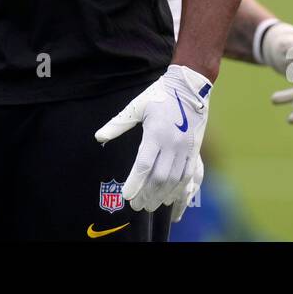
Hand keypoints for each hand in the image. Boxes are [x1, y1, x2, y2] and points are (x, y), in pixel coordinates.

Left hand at [94, 64, 211, 212]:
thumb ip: (118, 124)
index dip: (134, 183)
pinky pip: (188, 175)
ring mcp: (185, 148)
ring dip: (161, 195)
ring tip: (150, 205)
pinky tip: (169, 197)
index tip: (126, 196)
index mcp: (155, 133)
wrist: (189, 87)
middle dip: (147, 194)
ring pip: (174, 180)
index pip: (143, 165)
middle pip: (159, 177)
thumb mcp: (136, 106)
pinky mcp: (194, 149)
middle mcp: (172, 143)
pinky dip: (178, 189)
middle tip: (136, 206)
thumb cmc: (159, 95)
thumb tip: (98, 137)